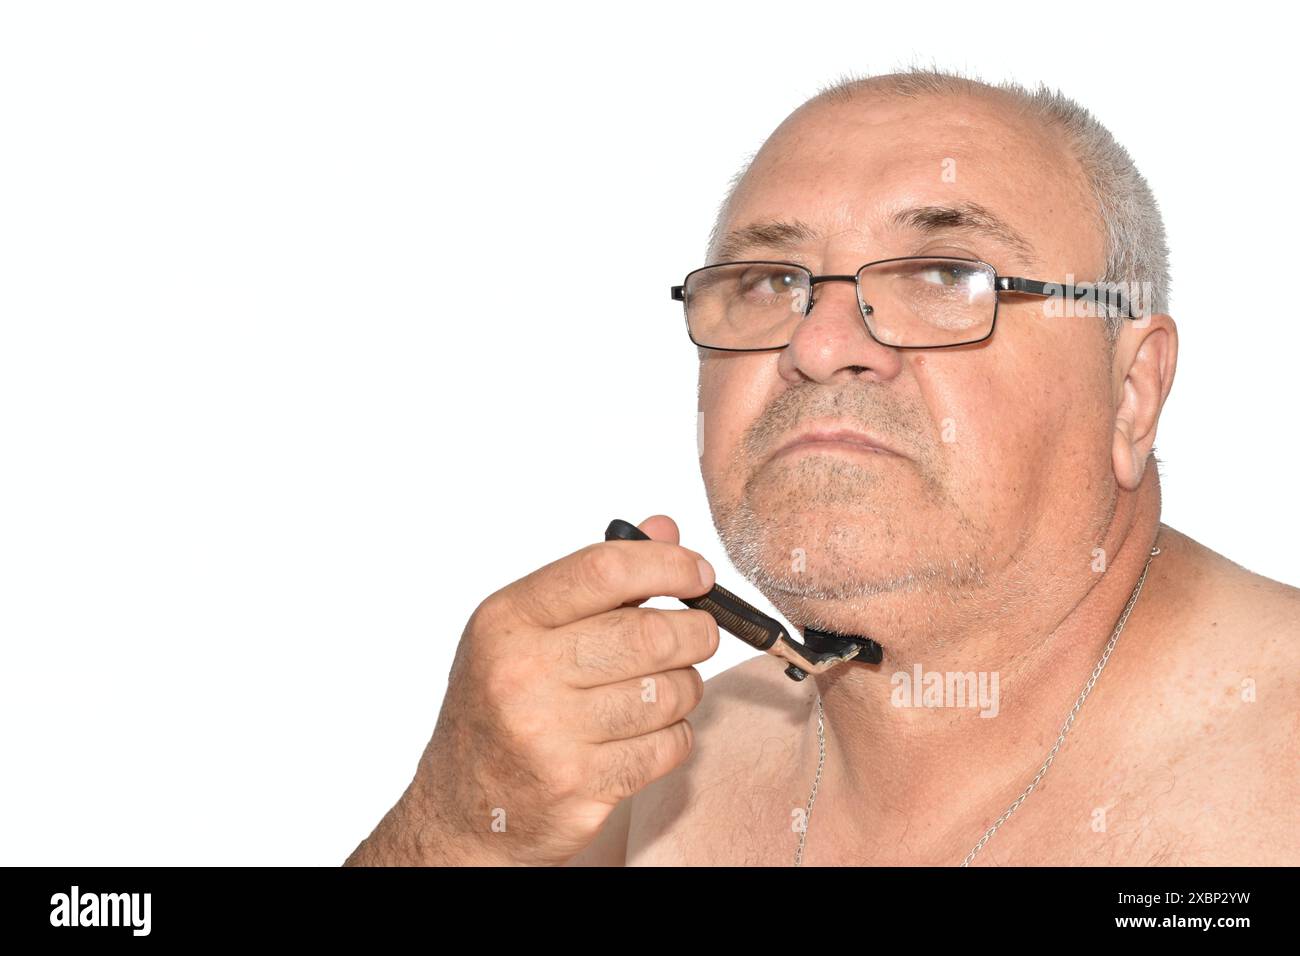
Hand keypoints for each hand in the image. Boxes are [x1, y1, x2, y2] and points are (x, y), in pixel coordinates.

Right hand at [345, 515, 718, 865]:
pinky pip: (667, 747)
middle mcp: (521, 673)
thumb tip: (665, 529)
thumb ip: (596, 579)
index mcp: (507, 620)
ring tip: (667, 686)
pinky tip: (650, 732)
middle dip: (694, 630)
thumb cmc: (501, 704)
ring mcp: (548, 735)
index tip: (699, 573)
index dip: (667, 564)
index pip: (603, 570)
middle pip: (647, 634)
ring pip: (666, 692)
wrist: (465, 806)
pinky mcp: (579, 786)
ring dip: (686, 687)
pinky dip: (676, 735)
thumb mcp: (527, 630)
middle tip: (700, 633)